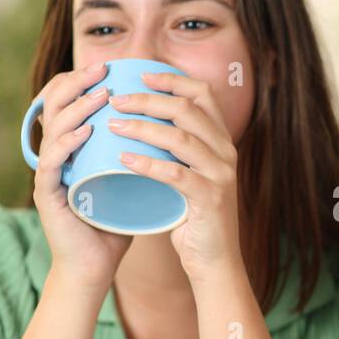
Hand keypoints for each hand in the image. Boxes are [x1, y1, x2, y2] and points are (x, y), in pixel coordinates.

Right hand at [30, 62, 133, 293]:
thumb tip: (173, 125)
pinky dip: (67, 144)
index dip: (81, 79)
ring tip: (101, 95)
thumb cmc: (115, 222)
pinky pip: (51, 162)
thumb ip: (140, 152)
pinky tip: (85, 132)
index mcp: (70, 147)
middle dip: (77, 83)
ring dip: (77, 108)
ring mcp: (48, 173)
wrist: (95, 267)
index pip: (66, 101)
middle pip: (54, 104)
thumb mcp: (128, 178)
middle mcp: (54, 154)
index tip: (111, 67)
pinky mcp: (47, 195)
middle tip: (102, 70)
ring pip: (52, 128)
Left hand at [107, 71, 243, 285]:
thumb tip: (139, 121)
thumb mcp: (189, 175)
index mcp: (221, 141)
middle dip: (148, 99)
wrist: (214, 262)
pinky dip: (148, 163)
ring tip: (112, 125)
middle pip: (188, 108)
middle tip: (115, 100)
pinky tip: (123, 159)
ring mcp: (221, 175)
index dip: (171, 79)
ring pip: (180, 137)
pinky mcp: (210, 199)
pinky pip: (176, 173)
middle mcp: (226, 152)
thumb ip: (176, 150)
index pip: (202, 93)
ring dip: (142, 127)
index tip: (140, 75)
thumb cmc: (193, 218)